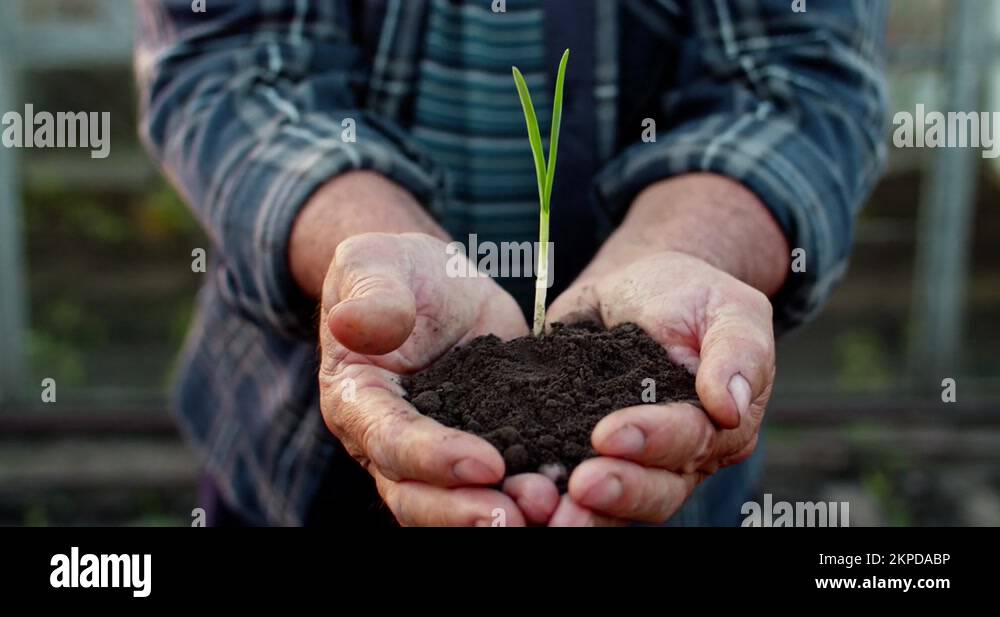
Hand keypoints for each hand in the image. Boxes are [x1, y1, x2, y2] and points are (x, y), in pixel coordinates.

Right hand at [318, 232, 559, 524]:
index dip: (433, 458)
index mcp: (357, 401)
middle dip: (466, 512)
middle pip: (417, 496)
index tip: (486, 465)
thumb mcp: (375, 263)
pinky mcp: (483, 445)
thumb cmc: (392, 271)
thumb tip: (351, 324)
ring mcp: (435, 453)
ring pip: (457, 504)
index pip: (389, 440)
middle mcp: (388, 442)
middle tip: (520, 516)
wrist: (431, 282)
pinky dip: (531, 490)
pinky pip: (501, 482)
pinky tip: (572, 493)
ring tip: (552, 509)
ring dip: (501, 514)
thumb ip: (372, 295)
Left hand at [543, 251, 775, 525]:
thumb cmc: (693, 297)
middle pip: (654, 490)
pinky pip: (565, 477)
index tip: (610, 434)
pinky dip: (544, 489)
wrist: (639, 284)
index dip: (653, 441)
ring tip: (547, 505)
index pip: (689, 443)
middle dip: (618, 490)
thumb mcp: (729, 310)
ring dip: (583, 510)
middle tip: (580, 486)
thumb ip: (738, 353)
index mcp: (718, 428)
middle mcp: (674, 458)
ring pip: (612, 502)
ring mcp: (627, 460)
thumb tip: (729, 406)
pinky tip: (517, 490)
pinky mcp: (578, 448)